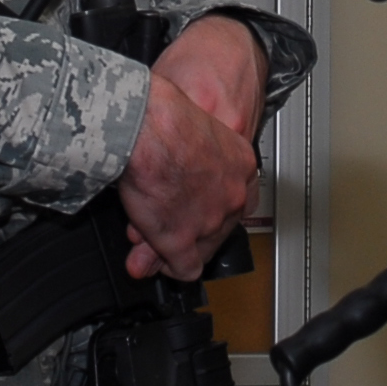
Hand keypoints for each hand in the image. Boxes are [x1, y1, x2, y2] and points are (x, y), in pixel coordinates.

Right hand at [120, 21, 262, 277]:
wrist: (146, 127)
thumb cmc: (162, 116)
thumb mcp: (195, 127)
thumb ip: (197, 153)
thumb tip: (187, 165)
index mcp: (240, 165)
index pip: (238, 199)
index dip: (214, 207)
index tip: (200, 210)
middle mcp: (232, 196)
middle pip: (221, 227)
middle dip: (194, 231)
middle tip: (174, 228)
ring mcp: (209, 221)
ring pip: (202, 249)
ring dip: (179, 250)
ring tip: (159, 248)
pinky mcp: (182, 240)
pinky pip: (185, 268)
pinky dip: (173, 269)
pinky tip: (161, 264)